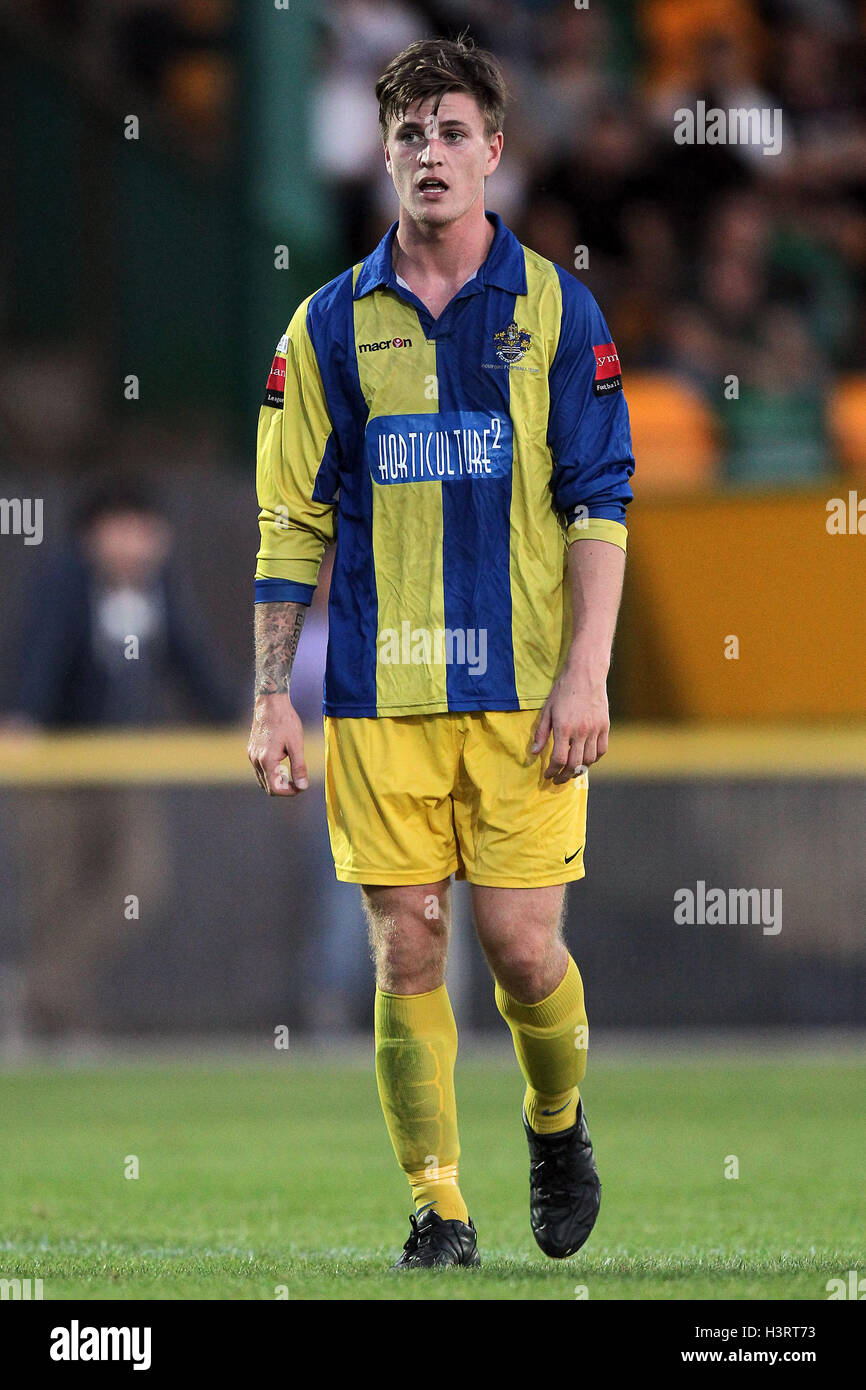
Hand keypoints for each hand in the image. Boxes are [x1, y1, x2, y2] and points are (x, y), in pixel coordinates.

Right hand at [247, 693, 307, 795]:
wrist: (271, 702)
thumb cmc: (285, 721)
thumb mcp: (296, 744)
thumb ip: (299, 767)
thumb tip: (303, 786)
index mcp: (266, 760)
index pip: (275, 789)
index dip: (289, 792)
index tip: (301, 786)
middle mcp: (255, 760)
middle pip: (267, 786)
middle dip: (284, 787)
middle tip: (298, 780)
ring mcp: (251, 755)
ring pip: (262, 778)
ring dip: (277, 780)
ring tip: (291, 770)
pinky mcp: (251, 749)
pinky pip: (259, 768)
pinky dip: (271, 771)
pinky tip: (282, 761)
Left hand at [531, 659, 609, 783]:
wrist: (585, 674)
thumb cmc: (563, 690)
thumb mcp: (547, 710)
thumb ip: (542, 733)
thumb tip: (534, 752)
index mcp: (564, 728)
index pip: (559, 759)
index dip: (552, 771)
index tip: (548, 774)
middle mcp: (581, 731)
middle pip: (574, 764)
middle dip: (564, 776)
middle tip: (558, 779)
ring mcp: (595, 729)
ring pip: (589, 760)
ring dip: (579, 769)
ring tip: (571, 771)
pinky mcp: (605, 726)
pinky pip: (602, 750)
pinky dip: (594, 758)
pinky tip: (586, 759)